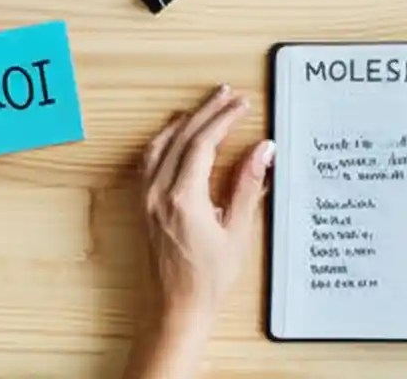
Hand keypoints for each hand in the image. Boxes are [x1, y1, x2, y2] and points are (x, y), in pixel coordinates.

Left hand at [124, 85, 273, 378]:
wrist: (175, 309)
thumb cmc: (208, 278)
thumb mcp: (237, 231)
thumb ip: (247, 185)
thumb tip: (263, 150)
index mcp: (183, 198)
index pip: (203, 143)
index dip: (224, 119)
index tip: (242, 105)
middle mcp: (158, 193)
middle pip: (181, 137)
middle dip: (206, 112)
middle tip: (228, 95)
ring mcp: (146, 198)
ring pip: (160, 145)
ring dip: (184, 122)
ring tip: (205, 107)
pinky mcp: (143, 206)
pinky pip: (149, 161)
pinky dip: (165, 140)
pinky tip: (177, 135)